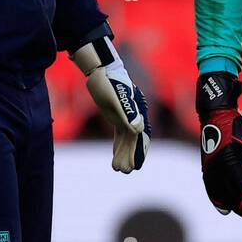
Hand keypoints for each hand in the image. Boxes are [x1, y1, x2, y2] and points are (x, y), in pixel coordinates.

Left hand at [72, 33, 150, 172]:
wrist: (101, 69)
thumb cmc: (108, 82)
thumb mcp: (114, 97)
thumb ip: (127, 112)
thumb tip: (137, 130)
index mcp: (137, 112)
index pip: (140, 136)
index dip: (139, 151)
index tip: (136, 166)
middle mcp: (134, 115)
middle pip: (135, 140)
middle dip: (131, 156)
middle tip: (125, 171)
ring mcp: (126, 116)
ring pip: (127, 139)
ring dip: (124, 153)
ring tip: (118, 169)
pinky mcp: (118, 116)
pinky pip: (120, 134)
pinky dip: (119, 146)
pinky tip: (115, 156)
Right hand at [196, 71, 241, 219]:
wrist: (215, 114)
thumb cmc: (237, 126)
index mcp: (230, 160)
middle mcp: (218, 168)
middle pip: (232, 195)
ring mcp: (210, 170)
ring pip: (221, 195)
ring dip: (234, 206)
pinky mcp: (206, 168)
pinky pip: (211, 190)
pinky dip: (218, 200)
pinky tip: (225, 209)